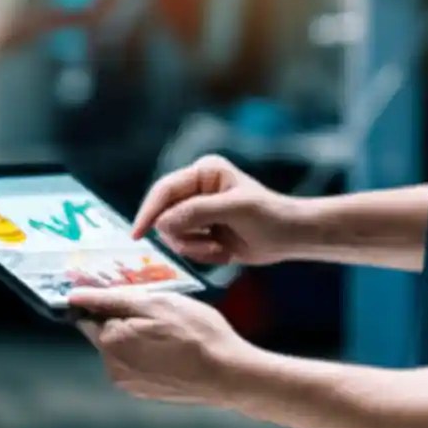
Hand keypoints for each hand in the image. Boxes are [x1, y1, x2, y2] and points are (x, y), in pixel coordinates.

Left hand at [69, 289, 261, 406]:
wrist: (229, 376)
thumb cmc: (196, 334)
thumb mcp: (157, 303)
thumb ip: (112, 299)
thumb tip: (74, 296)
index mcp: (110, 342)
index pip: (89, 316)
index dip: (108, 303)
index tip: (132, 299)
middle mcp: (112, 367)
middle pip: (106, 334)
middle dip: (125, 320)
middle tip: (159, 315)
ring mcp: (129, 384)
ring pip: (122, 350)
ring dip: (137, 338)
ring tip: (170, 334)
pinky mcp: (145, 393)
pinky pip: (137, 366)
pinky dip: (148, 356)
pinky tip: (172, 351)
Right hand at [132, 155, 304, 265]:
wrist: (290, 237)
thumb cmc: (269, 216)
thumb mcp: (234, 209)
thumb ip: (197, 212)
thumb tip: (163, 222)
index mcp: (203, 172)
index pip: (164, 190)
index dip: (148, 212)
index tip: (137, 234)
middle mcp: (195, 189)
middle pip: (164, 216)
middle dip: (184, 236)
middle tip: (209, 246)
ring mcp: (196, 211)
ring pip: (172, 236)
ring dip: (195, 248)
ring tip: (221, 249)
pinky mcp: (200, 231)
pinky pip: (184, 248)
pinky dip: (202, 255)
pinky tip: (224, 252)